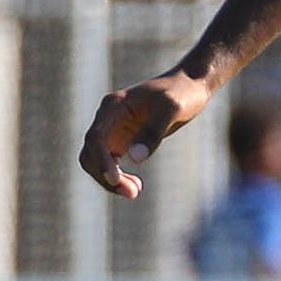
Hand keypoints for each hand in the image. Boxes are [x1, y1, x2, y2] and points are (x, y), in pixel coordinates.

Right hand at [78, 69, 209, 199]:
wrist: (190, 87)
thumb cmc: (182, 93)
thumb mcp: (172, 109)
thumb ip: (153, 131)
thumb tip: (135, 159)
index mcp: (113, 106)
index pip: (96, 138)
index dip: (101, 161)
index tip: (114, 180)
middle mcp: (107, 118)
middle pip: (90, 153)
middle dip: (105, 176)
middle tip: (133, 193)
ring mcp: (113, 130)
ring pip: (97, 162)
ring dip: (110, 180)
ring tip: (135, 192)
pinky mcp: (122, 140)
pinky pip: (109, 164)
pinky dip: (118, 178)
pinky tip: (136, 186)